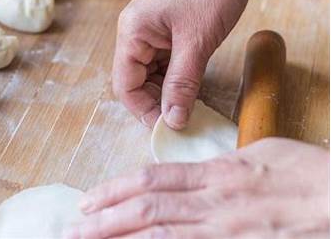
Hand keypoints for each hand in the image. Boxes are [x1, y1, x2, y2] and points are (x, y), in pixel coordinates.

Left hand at [66, 138, 329, 238]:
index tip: (90, 199)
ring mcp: (225, 230)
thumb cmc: (309, 173)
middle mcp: (215, 201)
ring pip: (162, 235)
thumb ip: (223, 165)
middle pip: (148, 209)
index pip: (154, 178)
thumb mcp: (262, 153)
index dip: (116, 188)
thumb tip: (198, 171)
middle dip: (106, 219)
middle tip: (75, 228)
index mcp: (218, 171)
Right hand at [112, 0, 274, 128]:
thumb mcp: (197, 42)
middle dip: (155, 103)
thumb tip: (173, 121)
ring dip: (167, 92)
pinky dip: (177, 79)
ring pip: (151, 74)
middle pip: (135, 81)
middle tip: (181, 121)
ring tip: (189, 107)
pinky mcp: (168, 31)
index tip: (167, 128)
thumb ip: (181, 84)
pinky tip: (192, 89)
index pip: (124, 84)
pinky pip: (165, 63)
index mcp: (131, 33)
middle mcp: (135, 33)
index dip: (143, 110)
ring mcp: (151, 32)